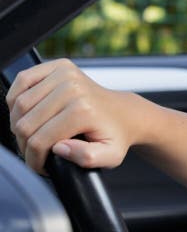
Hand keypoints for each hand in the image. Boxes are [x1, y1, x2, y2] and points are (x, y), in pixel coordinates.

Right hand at [5, 58, 134, 173]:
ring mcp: (65, 74)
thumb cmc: (115, 136)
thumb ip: (86, 158)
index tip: (41, 166)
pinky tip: (27, 112)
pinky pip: (22, 80)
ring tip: (32, 134)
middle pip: (24, 124)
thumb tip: (59, 147)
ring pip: (19, 104)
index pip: (38, 141)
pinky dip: (16, 98)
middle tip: (36, 152)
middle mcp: (73, 88)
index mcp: (83, 111)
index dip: (34, 159)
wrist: (125, 113)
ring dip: (19, 123)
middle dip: (25, 144)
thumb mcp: (110, 156)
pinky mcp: (59, 66)